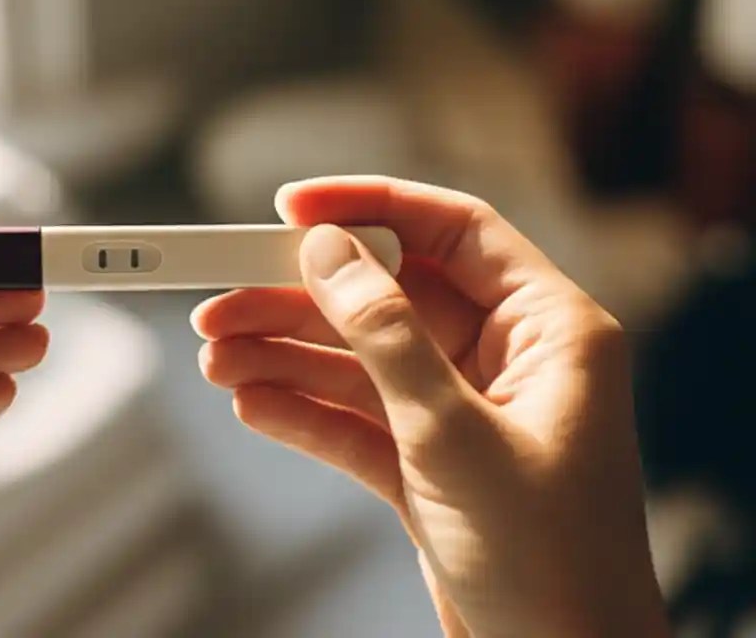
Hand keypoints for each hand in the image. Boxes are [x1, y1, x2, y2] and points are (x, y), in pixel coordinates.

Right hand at [193, 177, 668, 636]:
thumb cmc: (550, 559)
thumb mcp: (454, 433)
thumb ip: (386, 336)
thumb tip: (328, 252)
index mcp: (548, 330)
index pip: (453, 230)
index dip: (371, 207)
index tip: (291, 208)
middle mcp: (505, 361)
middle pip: (387, 297)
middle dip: (300, 301)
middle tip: (219, 302)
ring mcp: (461, 414)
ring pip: (359, 362)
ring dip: (285, 358)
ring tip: (216, 358)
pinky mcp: (427, 465)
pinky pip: (354, 421)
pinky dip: (302, 414)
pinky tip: (252, 404)